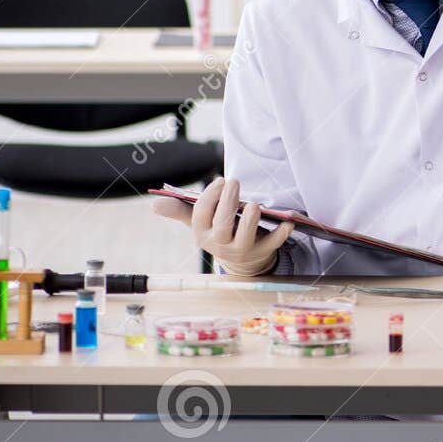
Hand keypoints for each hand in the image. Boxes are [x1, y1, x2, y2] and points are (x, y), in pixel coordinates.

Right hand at [151, 178, 294, 275]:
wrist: (242, 260)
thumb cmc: (218, 231)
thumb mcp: (199, 222)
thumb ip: (180, 210)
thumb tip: (154, 203)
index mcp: (202, 234)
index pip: (201, 215)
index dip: (209, 197)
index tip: (219, 180)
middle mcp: (220, 244)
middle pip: (222, 224)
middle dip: (228, 202)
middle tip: (234, 181)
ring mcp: (242, 250)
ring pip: (245, 237)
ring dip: (250, 220)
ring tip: (253, 204)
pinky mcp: (262, 253)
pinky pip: (273, 244)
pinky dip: (281, 233)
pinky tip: (288, 222)